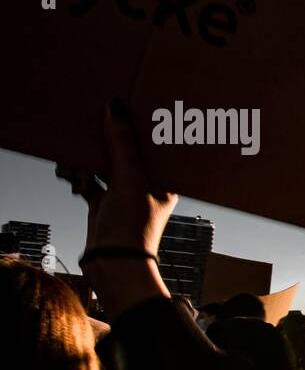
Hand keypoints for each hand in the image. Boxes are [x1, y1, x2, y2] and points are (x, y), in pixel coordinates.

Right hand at [56, 102, 176, 318]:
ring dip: (91, 160)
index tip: (134, 106)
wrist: (113, 263)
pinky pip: (90, 180)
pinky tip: (73, 177)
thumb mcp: (129, 177)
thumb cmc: (133, 225)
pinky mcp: (105, 202)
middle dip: (112, 139)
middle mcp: (148, 185)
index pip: (158, 145)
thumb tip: (115, 108)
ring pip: (106, 164)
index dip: (147, 127)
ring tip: (78, 158)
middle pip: (130, 152)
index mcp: (167, 179)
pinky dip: (81, 177)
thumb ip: (122, 143)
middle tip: (98, 120)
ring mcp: (125, 193)